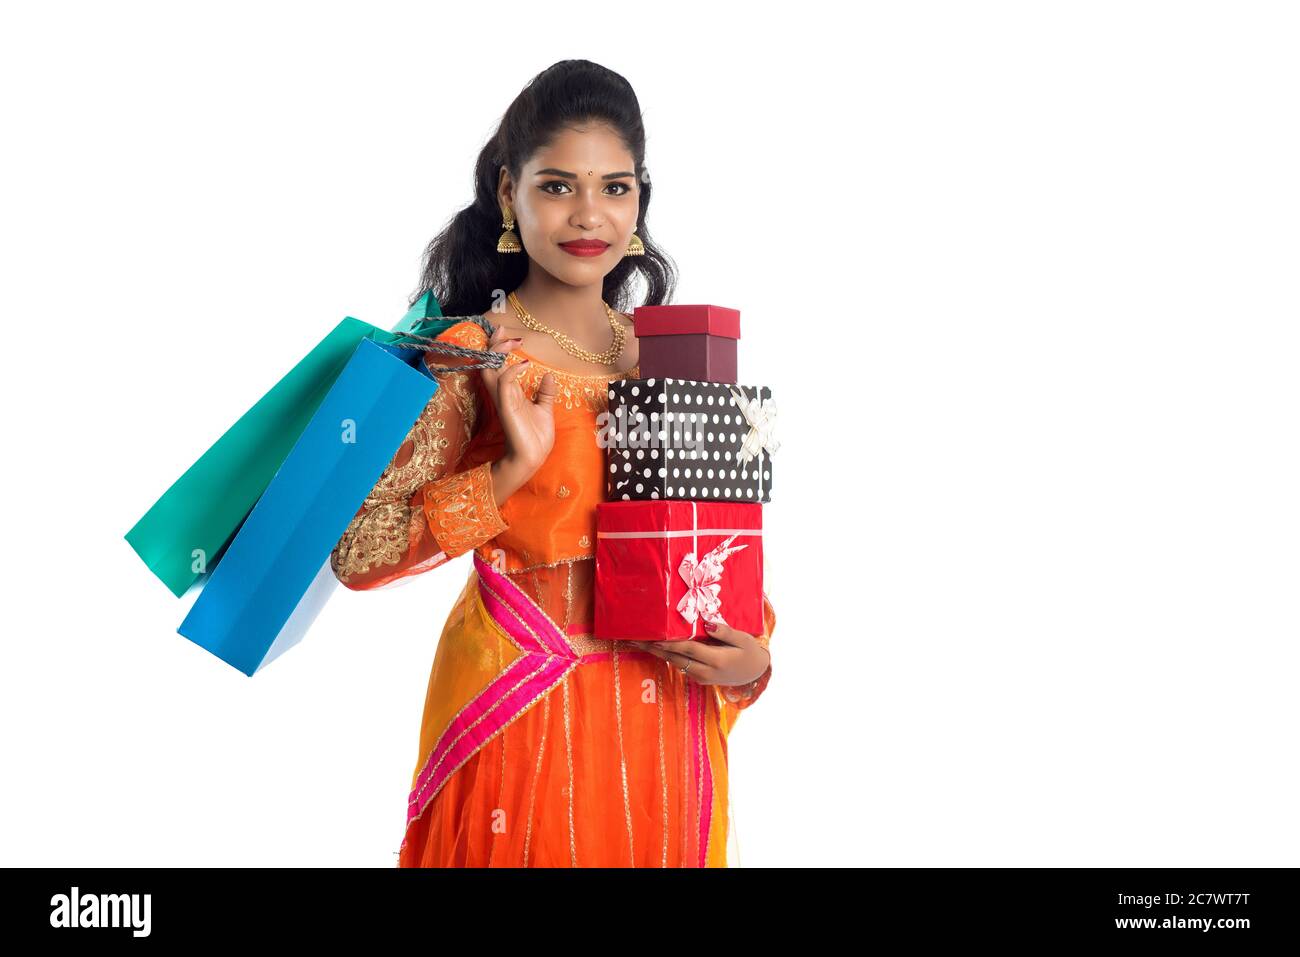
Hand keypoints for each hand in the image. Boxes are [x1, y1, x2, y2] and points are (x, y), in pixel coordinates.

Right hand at [479, 321, 557, 485]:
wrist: (533, 458)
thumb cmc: (536, 437)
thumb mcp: (544, 409)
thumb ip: (545, 393)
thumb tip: (550, 375)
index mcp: (510, 393)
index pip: (498, 365)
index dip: (498, 348)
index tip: (505, 332)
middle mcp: (503, 394)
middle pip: (489, 363)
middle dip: (493, 345)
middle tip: (501, 329)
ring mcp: (503, 400)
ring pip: (491, 370)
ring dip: (498, 353)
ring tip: (512, 342)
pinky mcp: (507, 408)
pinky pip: (504, 384)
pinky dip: (512, 371)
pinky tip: (525, 365)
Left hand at [628, 619, 770, 686]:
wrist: (755, 673)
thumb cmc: (749, 651)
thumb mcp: (742, 639)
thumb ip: (724, 631)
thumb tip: (707, 623)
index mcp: (716, 661)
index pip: (688, 650)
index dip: (670, 644)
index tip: (653, 638)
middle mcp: (705, 672)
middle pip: (675, 659)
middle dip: (654, 649)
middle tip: (634, 640)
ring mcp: (701, 677)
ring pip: (675, 663)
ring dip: (657, 653)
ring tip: (639, 642)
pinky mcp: (699, 678)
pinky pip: (680, 665)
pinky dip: (667, 656)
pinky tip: (655, 647)